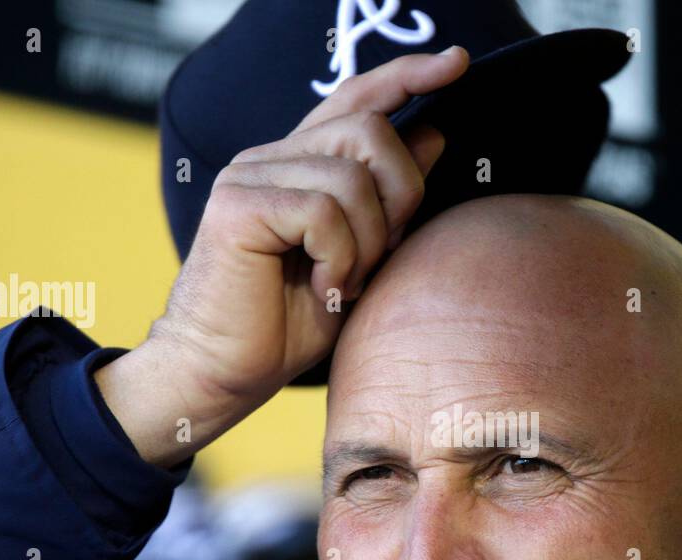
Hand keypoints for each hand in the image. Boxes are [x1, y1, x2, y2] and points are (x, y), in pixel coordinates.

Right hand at [96, 47, 468, 466]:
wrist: (224, 373)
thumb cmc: (288, 323)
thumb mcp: (360, 256)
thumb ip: (388, 198)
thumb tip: (435, 135)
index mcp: (300, 163)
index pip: (357, 97)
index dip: (408, 75)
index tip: (457, 64)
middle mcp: (273, 156)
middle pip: (371, 130)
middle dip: (399, 196)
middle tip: (378, 257)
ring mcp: (251, 175)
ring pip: (351, 177)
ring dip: (366, 243)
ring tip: (342, 283)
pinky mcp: (238, 205)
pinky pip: (323, 211)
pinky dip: (339, 258)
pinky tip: (323, 289)